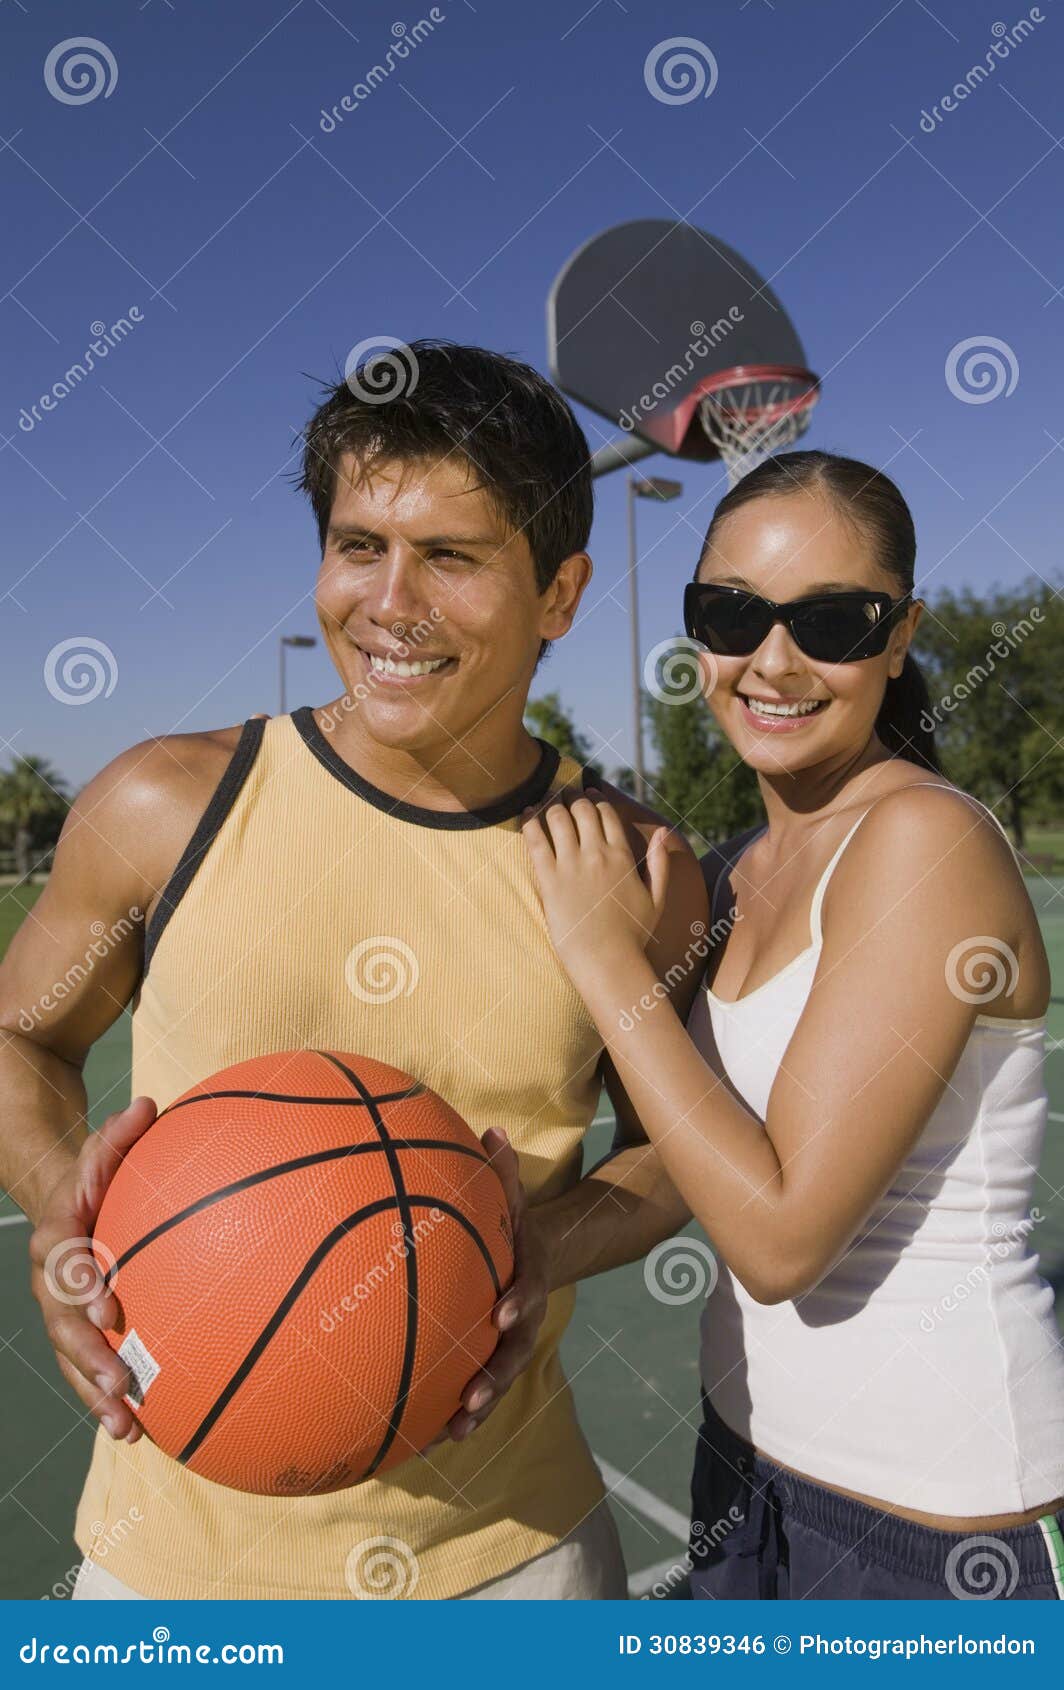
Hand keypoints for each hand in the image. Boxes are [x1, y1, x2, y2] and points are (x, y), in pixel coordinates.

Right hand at [29, 1096, 157, 1442]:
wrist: (72, 1199)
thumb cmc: (103, 1173)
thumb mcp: (107, 1148)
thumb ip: (121, 1134)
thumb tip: (148, 1104)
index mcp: (58, 1230)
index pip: (60, 1256)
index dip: (78, 1280)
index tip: (105, 1301)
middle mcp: (52, 1276)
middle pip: (60, 1320)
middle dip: (87, 1353)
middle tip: (121, 1377)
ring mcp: (62, 1309)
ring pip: (71, 1356)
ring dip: (94, 1391)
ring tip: (125, 1423)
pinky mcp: (80, 1332)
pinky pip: (87, 1369)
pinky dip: (106, 1401)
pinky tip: (137, 1431)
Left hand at [427, 1127, 548, 1446]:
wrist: (540, 1256)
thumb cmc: (512, 1224)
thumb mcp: (511, 1196)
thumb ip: (502, 1169)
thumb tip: (492, 1129)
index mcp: (529, 1277)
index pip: (529, 1290)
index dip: (520, 1303)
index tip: (502, 1315)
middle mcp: (524, 1317)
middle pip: (516, 1353)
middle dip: (496, 1377)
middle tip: (472, 1396)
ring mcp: (510, 1343)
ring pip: (497, 1380)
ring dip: (477, 1408)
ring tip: (452, 1433)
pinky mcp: (490, 1358)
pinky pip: (475, 1388)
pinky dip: (455, 1413)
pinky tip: (423, 1438)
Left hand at [521, 790, 670, 979]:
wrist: (605, 960)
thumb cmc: (632, 935)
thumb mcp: (656, 898)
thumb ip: (660, 863)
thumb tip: (665, 832)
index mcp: (622, 856)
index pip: (606, 813)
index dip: (596, 799)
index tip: (588, 793)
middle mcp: (596, 854)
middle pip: (581, 809)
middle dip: (572, 798)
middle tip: (565, 796)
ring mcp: (571, 865)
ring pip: (558, 818)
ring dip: (550, 805)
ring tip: (544, 802)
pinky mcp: (548, 879)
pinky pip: (535, 840)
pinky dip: (529, 821)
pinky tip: (526, 813)